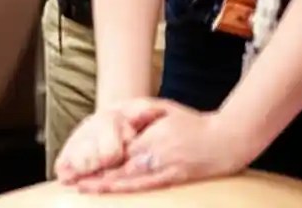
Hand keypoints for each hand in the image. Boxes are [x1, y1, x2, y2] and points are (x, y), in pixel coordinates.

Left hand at [73, 99, 255, 193]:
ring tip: (86, 189)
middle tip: (75, 182)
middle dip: (96, 177)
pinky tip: (114, 192)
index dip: (98, 158)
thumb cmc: (193, 122)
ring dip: (107, 186)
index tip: (80, 161)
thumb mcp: (166, 109)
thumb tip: (120, 117)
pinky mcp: (176, 180)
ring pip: (132, 181)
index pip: (119, 150)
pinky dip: (129, 190)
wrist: (227, 139)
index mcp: (153, 136)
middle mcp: (158, 155)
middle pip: (121, 169)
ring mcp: (168, 170)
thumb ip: (142, 114)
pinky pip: (149, 187)